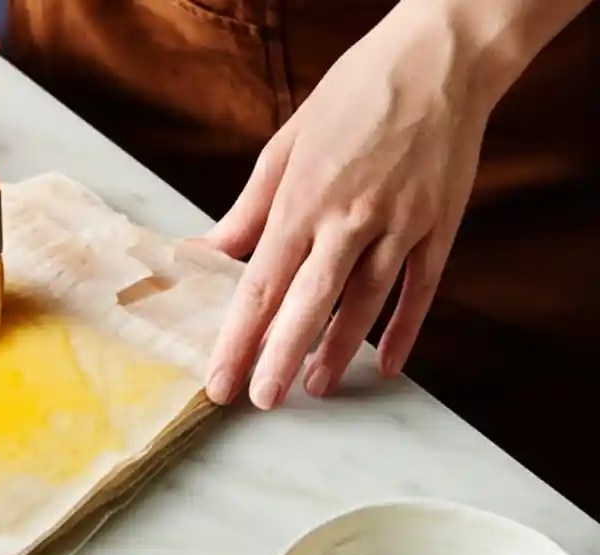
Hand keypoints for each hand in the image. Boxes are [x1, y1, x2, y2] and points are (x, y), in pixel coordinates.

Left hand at [202, 1, 502, 409]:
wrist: (438, 59)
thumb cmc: (352, 97)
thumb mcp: (287, 147)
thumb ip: (249, 210)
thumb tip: (207, 254)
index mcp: (302, 200)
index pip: (260, 285)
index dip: (238, 339)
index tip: (220, 378)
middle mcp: (350, 219)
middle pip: (309, 305)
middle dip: (280, 359)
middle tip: (262, 401)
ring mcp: (400, 226)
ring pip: (365, 305)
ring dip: (339, 353)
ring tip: (316, 389)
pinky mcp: (440, 227)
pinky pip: (420, 290)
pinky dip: (406, 330)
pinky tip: (390, 363)